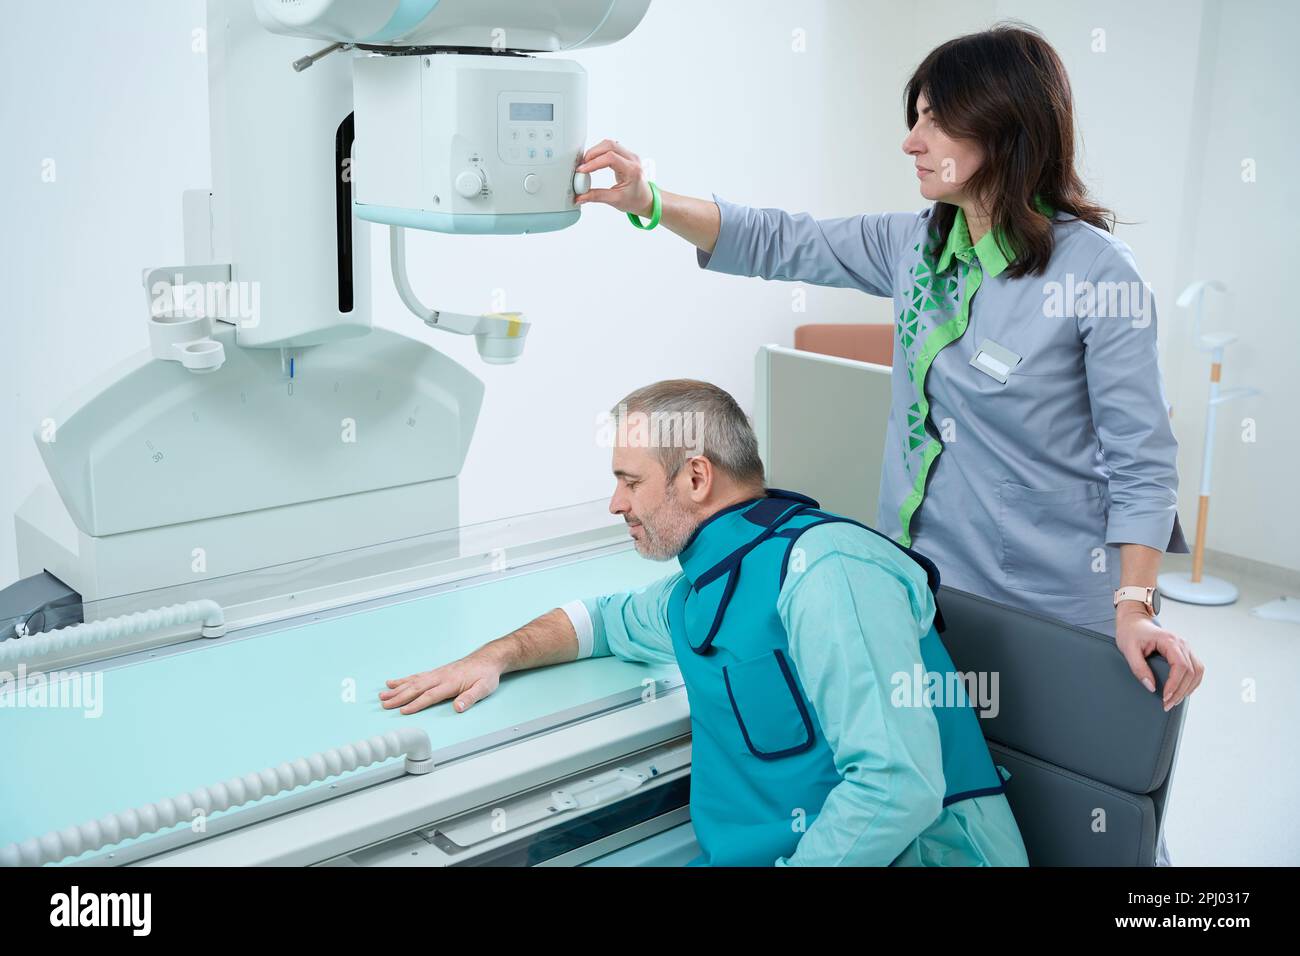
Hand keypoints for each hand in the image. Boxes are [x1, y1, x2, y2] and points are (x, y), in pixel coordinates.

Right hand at [379, 650, 504, 714]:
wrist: (488, 659)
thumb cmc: (486, 675)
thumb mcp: (484, 688)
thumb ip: (470, 698)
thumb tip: (458, 707)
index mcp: (450, 683)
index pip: (430, 696)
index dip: (416, 704)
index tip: (403, 711)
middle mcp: (440, 677)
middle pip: (416, 688)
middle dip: (399, 697)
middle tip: (384, 704)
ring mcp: (437, 673)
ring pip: (413, 682)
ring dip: (397, 689)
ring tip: (382, 695)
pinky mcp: (436, 672)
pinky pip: (417, 676)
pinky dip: (404, 680)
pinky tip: (393, 682)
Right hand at [574, 139, 654, 215]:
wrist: (646, 199)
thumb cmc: (636, 200)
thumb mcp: (615, 200)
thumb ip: (596, 196)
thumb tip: (580, 196)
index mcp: (632, 170)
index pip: (610, 158)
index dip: (593, 163)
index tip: (582, 170)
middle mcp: (632, 159)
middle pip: (609, 145)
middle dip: (592, 153)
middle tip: (582, 165)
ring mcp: (630, 155)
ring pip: (610, 143)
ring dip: (595, 151)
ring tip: (586, 163)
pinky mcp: (626, 155)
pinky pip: (611, 147)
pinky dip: (600, 152)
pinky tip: (594, 161)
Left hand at [1115, 608, 1204, 710]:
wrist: (1134, 622)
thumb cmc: (1130, 633)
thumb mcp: (1128, 650)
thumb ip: (1138, 668)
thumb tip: (1151, 687)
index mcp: (1169, 640)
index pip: (1180, 666)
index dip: (1175, 685)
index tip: (1165, 697)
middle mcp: (1182, 643)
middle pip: (1192, 671)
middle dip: (1181, 691)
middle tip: (1167, 704)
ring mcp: (1186, 647)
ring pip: (1197, 672)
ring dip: (1188, 689)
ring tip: (1174, 701)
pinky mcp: (1185, 652)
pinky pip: (1195, 669)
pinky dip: (1191, 683)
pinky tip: (1181, 692)